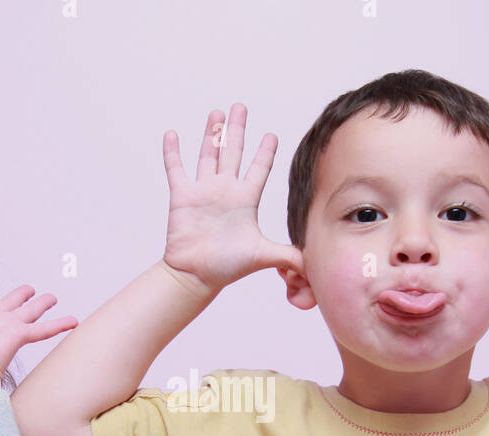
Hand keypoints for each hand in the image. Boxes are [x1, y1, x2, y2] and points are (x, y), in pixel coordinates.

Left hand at [0, 272, 76, 400]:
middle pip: (9, 302)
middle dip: (20, 294)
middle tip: (30, 288)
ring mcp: (6, 328)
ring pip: (28, 311)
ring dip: (40, 304)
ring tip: (51, 297)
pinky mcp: (17, 336)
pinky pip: (42, 329)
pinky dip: (58, 325)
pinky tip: (72, 320)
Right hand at [161, 103, 301, 297]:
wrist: (196, 275)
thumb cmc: (227, 267)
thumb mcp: (263, 256)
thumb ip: (290, 255)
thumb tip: (316, 264)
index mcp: (246, 200)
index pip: (258, 169)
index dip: (265, 152)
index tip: (271, 135)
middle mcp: (225, 191)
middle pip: (234, 152)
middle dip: (238, 129)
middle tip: (241, 107)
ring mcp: (203, 192)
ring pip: (209, 154)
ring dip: (212, 133)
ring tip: (217, 113)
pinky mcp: (182, 196)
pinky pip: (176, 169)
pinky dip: (173, 152)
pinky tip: (172, 134)